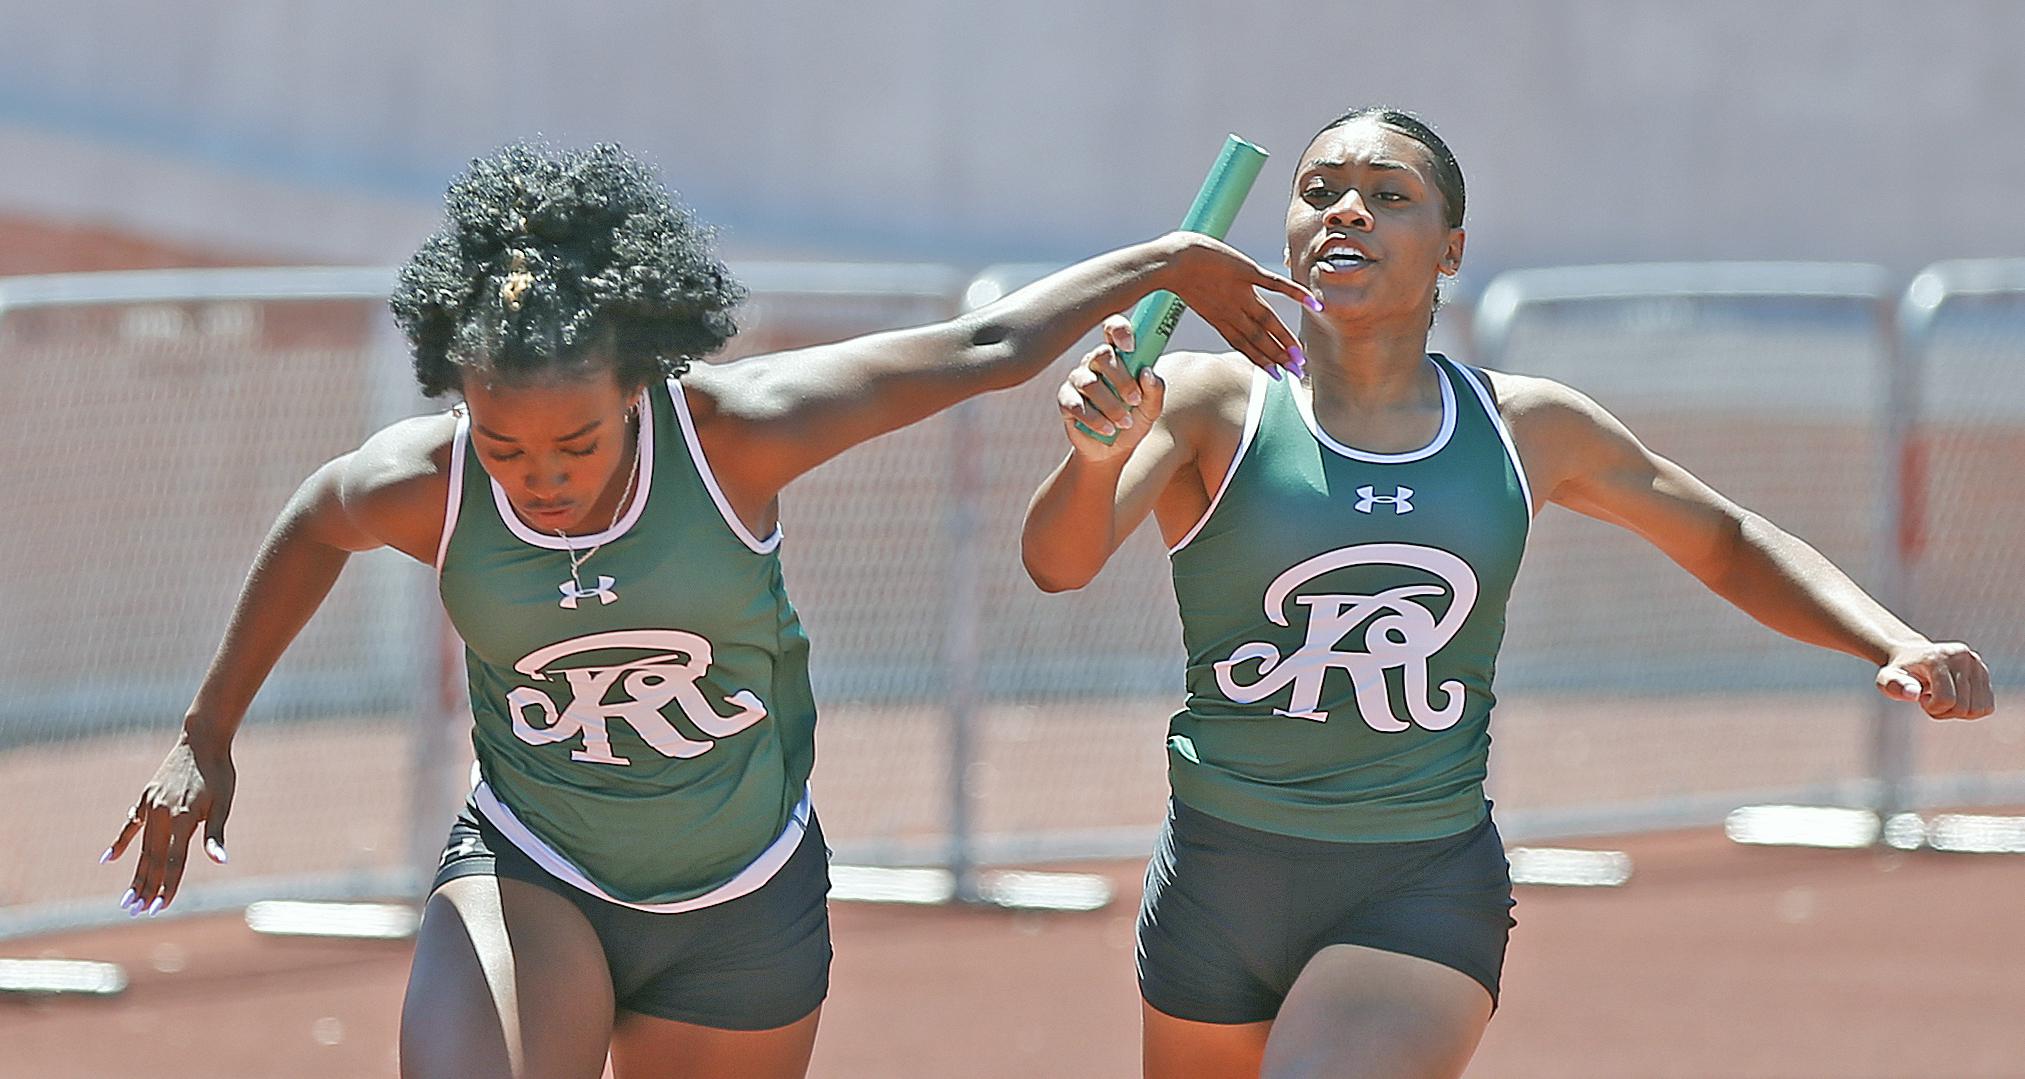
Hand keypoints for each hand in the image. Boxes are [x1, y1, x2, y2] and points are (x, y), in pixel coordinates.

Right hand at [103, 731, 235, 914]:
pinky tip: (110, 859)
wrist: (202, 740)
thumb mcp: (224, 803)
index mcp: (185, 818)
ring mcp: (151, 805)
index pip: (174, 861)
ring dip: (135, 873)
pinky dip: (121, 842)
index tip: (160, 908)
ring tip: (127, 898)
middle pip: (153, 859)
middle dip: (146, 887)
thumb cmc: (219, 773)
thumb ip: (216, 834)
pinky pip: (130, 824)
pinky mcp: (145, 797)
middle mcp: (163, 814)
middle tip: (136, 912)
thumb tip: (220, 861)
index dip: (167, 886)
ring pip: (141, 847)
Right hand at [1059, 315, 1165, 460]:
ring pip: (1090, 382)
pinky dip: (1094, 419)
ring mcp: (1077, 379)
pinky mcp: (1065, 400)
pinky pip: (1076, 404)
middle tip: (1134, 400)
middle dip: (1121, 379)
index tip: (1131, 346)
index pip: (1112, 328)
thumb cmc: (1133, 422)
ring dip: (1110, 405)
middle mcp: (1094, 362)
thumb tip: (1148, 373)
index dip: (1119, 330)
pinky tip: (1107, 430)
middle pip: (1102, 355)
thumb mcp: (1151, 409)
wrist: (1112, 451)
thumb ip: (1155, 390)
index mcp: (1117, 356)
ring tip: (1124, 423)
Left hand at [1163, 232, 1315, 376]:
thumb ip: (1201, 300)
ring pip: (1267, 321)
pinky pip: (1274, 284)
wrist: (1167, 259)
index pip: (1245, 344)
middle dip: (1278, 356)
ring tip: (1300, 356)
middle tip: (1296, 372)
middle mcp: (1232, 310)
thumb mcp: (1190, 291)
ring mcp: (1239, 292)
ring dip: (1284, 339)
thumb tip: (1195, 301)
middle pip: (1259, 338)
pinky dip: (1294, 292)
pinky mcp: (1245, 272)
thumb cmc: (1173, 268)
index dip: (1262, 360)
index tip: (1277, 375)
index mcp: (1219, 317)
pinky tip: (1310, 303)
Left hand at [1876, 640, 1993, 719]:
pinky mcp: (1984, 672)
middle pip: (1964, 707)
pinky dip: (1970, 710)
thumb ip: (1894, 686)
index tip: (1920, 698)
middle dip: (1944, 712)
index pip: (1947, 700)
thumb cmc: (1898, 671)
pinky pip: (1987, 707)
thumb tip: (1913, 693)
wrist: (1911, 655)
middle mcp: (1963, 656)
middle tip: (1928, 699)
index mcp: (1939, 657)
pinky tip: (1954, 699)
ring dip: (1958, 713)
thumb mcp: (1887, 679)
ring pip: (1979, 709)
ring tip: (1941, 698)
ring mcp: (1977, 663)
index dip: (1932, 708)